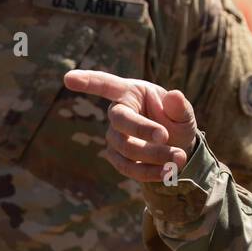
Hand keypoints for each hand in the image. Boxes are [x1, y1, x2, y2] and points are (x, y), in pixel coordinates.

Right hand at [63, 70, 198, 182]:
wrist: (176, 147)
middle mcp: (118, 113)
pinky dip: (151, 172)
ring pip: (127, 148)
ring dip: (155, 155)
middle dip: (142, 129)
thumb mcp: (183, 113)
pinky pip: (129, 168)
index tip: (68, 78)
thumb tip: (175, 96)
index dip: (88, 81)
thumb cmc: (176, 122)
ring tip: (180, 158)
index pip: (106, 84)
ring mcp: (114, 137)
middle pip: (120, 120)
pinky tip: (169, 172)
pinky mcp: (117, 158)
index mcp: (131, 92)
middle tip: (165, 136)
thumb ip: (180, 107)